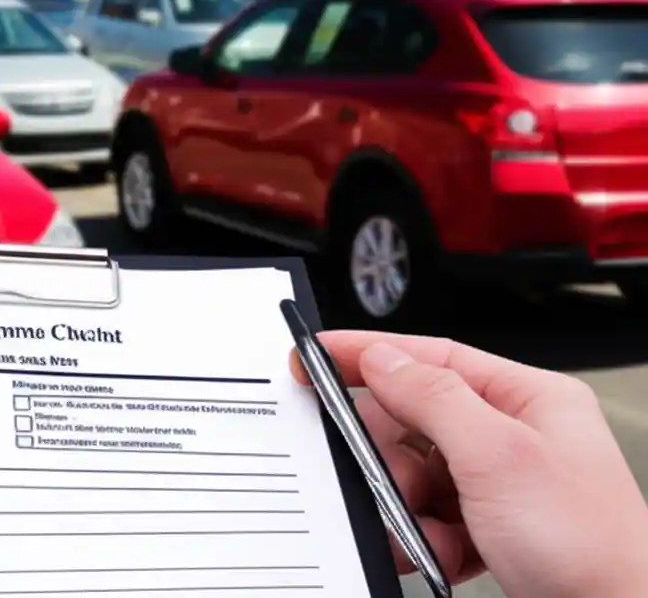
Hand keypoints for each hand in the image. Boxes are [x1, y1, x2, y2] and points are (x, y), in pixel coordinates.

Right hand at [293, 331, 647, 597]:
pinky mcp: (487, 531)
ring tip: (420, 528)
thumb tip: (382, 359)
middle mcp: (514, 437)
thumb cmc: (591, 547)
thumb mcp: (498, 457)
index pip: (432, 357)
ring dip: (405, 506)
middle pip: (413, 422)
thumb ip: (433, 398)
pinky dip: (420, 539)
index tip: (315, 356)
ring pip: (414, 477)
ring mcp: (500, 487)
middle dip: (390, 457)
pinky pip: (426, 521)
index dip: (368, 354)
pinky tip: (434, 551)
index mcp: (528, 400)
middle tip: (375, 475)